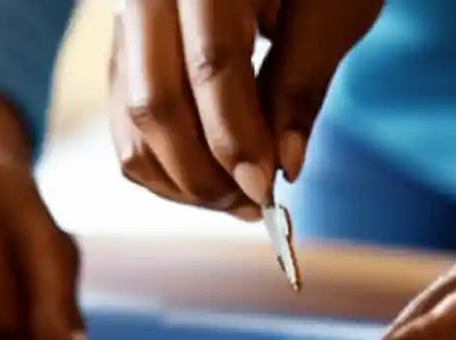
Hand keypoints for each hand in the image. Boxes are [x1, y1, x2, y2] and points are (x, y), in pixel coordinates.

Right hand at [108, 0, 380, 214]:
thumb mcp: (332, 11)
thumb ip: (302, 83)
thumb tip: (283, 165)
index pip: (211, 65)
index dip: (237, 136)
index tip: (267, 189)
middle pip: (154, 103)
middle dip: (203, 171)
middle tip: (251, 203)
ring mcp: (127, 24)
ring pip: (132, 124)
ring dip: (182, 180)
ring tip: (236, 198)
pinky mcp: (123, 53)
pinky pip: (127, 127)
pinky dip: (165, 166)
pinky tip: (212, 178)